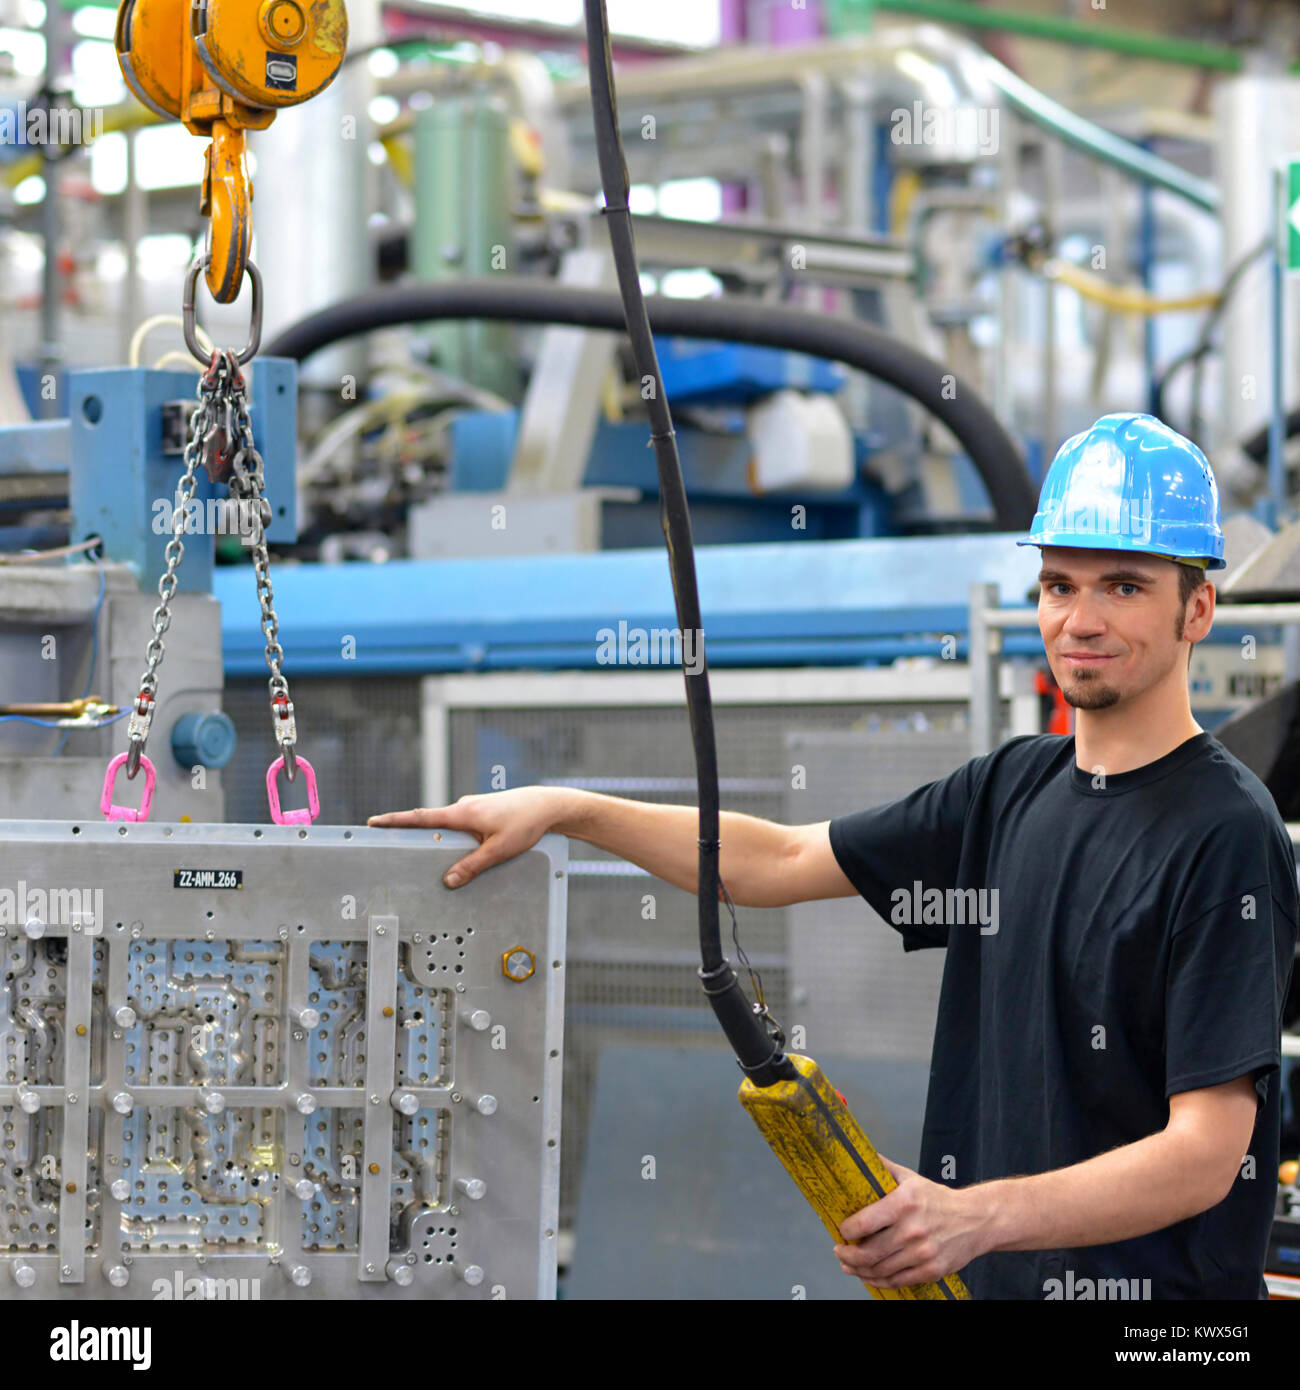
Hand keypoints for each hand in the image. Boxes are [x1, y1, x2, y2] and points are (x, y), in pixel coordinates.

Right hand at [368, 787, 565, 888]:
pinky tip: (462, 853)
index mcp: (462, 813)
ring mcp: (473, 809)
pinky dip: (454, 838)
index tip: (374, 822)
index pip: (421, 818)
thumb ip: (472, 866)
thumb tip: (449, 881)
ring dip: (437, 839)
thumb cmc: (525, 823)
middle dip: (411, 834)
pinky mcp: (482, 813)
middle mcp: (464, 808)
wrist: (548, 806)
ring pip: (447, 827)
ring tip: (430, 859)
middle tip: (390, 844)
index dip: (395, 821)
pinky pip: (461, 827)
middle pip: (430, 823)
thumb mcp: (498, 849)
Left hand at [833, 1156, 990, 1288]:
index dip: (846, 1231)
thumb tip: (858, 1156)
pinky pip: (897, 1281)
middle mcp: (913, 1229)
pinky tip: (869, 1276)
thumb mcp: (910, 1178)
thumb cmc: (937, 1199)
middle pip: (869, 1252)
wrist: (975, 1220)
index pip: (864, 1223)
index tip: (841, 1230)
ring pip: (880, 1270)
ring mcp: (922, 1253)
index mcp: (904, 1203)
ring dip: (859, 1270)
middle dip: (847, 1255)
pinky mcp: (931, 1270)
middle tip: (839, 1251)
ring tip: (849, 1265)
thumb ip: (883, 1168)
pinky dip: (879, 1281)